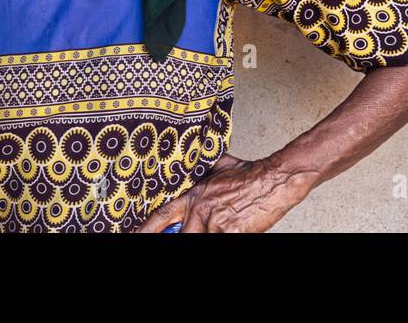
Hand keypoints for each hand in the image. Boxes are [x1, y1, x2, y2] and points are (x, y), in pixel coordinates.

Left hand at [134, 153, 310, 232]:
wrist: (273, 180)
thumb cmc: (251, 175)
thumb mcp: (222, 166)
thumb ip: (206, 171)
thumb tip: (200, 165)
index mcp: (195, 195)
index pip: (162, 215)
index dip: (145, 228)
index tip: (134, 235)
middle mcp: (201, 210)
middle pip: (180, 236)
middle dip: (178, 238)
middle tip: (182, 234)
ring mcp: (215, 224)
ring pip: (200, 240)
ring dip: (208, 235)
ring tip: (218, 228)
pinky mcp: (231, 233)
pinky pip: (220, 241)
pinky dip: (225, 236)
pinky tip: (233, 230)